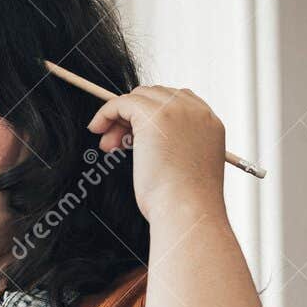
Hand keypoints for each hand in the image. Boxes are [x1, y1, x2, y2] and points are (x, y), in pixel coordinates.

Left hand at [86, 84, 226, 220]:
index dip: (150, 115)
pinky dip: (106, 112)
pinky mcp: (154, 116)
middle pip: (156, 96)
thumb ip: (173, 146)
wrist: (188, 209)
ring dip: (119, 118)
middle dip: (132, 117)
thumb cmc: (184, 201)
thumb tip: (142, 139)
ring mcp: (178, 111)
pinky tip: (97, 128)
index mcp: (209, 124)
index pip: (176, 102)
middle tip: (115, 143)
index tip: (133, 136)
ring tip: (109, 145)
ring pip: (139, 97)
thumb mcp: (186, 166)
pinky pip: (122, 102)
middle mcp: (197, 112)